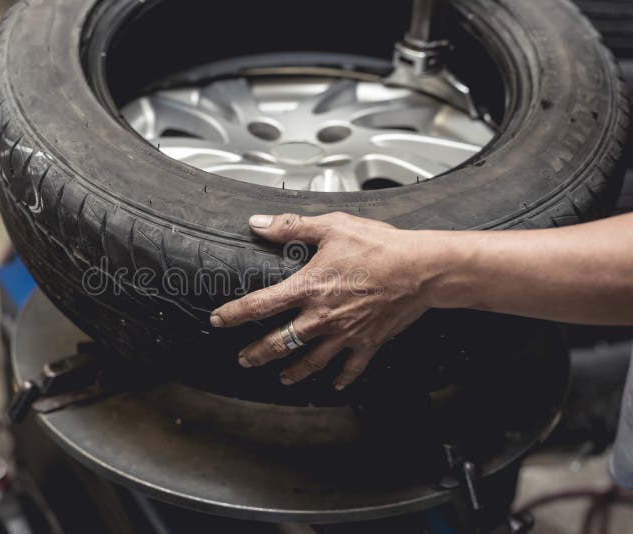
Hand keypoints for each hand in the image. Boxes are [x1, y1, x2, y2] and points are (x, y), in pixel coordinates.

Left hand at [210, 212, 438, 389]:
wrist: (421, 270)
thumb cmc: (379, 246)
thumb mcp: (332, 228)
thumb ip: (291, 227)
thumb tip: (258, 224)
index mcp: (308, 288)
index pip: (259, 305)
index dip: (233, 314)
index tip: (217, 321)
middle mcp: (321, 317)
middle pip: (278, 343)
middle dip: (256, 354)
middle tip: (243, 360)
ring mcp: (344, 334)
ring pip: (309, 362)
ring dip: (292, 372)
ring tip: (280, 378)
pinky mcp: (367, 343)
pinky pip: (350, 369)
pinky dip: (341, 379)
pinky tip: (334, 385)